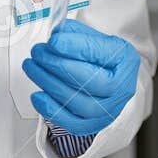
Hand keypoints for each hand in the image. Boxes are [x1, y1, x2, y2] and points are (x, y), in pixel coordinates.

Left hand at [22, 20, 139, 136]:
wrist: (111, 79)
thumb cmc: (101, 58)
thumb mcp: (94, 37)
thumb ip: (75, 33)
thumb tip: (56, 35)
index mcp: (125, 59)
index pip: (100, 53)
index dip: (75, 47)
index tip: (54, 41)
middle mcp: (121, 87)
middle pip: (90, 81)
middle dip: (58, 65)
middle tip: (39, 53)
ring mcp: (109, 109)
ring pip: (79, 103)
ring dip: (49, 84)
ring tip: (33, 67)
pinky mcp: (94, 124)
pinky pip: (72, 123)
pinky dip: (51, 109)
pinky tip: (38, 95)